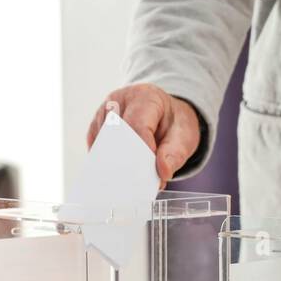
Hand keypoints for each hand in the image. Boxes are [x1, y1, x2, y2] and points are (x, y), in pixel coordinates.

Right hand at [87, 84, 201, 184]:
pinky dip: (105, 159)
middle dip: (126, 158)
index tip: (150, 172)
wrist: (168, 116)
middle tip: (136, 184)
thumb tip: (162, 172)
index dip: (141, 149)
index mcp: (146, 97)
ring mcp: (105, 110)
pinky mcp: (97, 124)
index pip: (138, 124)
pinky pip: (96, 144)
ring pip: (102, 139)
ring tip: (127, 181)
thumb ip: (175, 154)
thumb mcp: (184, 137)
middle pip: (116, 131)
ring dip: (113, 160)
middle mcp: (121, 99)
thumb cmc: (175, 125)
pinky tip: (115, 172)